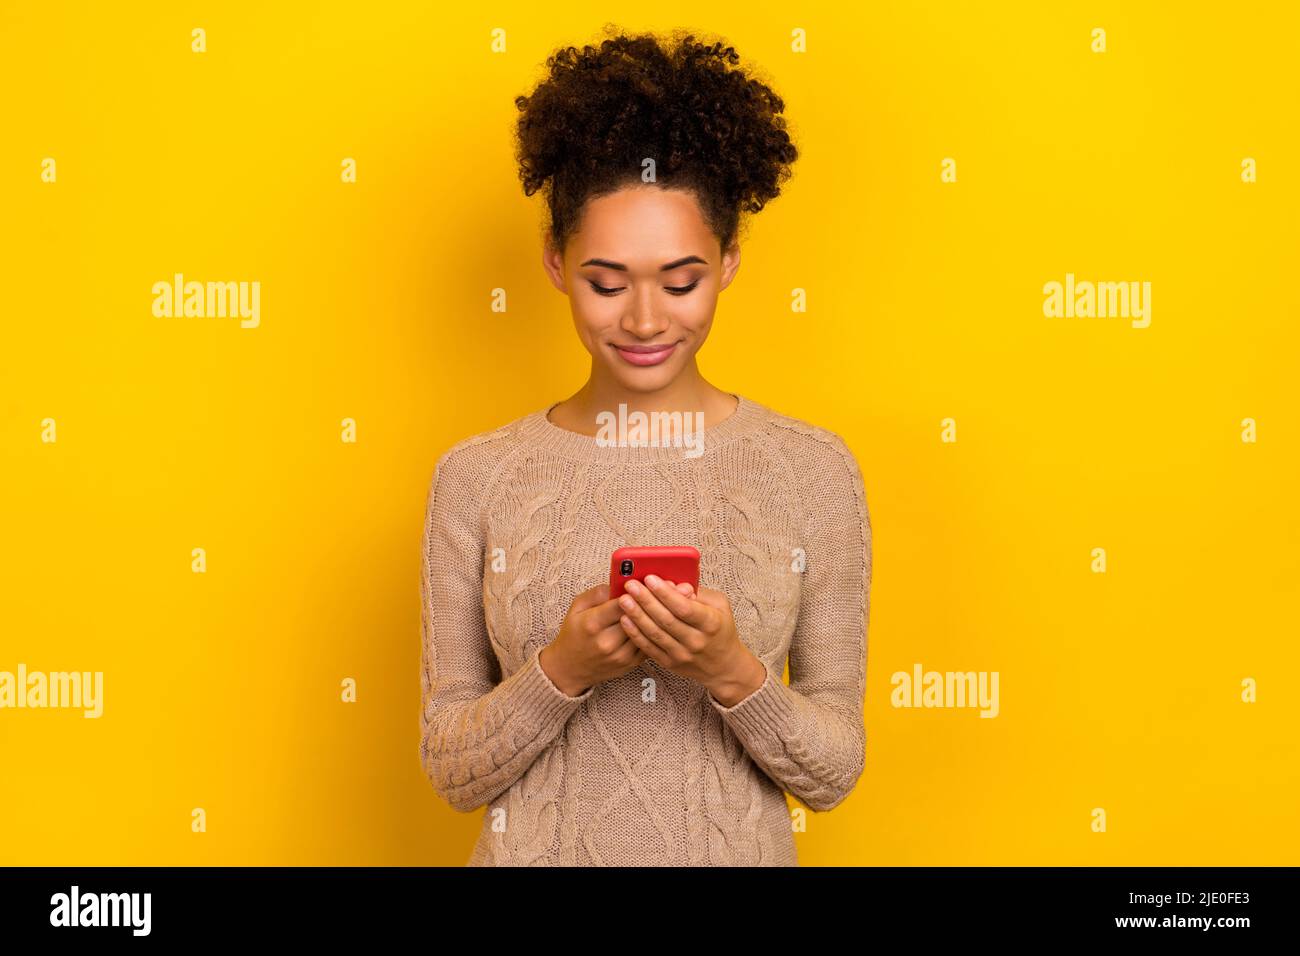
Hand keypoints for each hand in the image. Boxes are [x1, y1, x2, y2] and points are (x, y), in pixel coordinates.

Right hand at [539, 583, 655, 696]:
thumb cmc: (573, 634)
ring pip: (645, 631)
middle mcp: (607, 642)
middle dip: (645, 603)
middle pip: (636, 617)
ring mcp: (620, 656)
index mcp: (592, 624)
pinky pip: (648, 644)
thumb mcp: (576, 608)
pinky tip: (654, 623)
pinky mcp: (629, 665)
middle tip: (655, 590)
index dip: (633, 592)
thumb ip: (596, 593)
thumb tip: (618, 584)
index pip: (621, 603)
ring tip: (657, 605)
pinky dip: (652, 633)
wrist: (569, 669)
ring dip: (652, 617)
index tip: (639, 584)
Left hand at [615, 574, 766, 706]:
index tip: (650, 578)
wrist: (723, 666)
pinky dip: (636, 633)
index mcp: (711, 624)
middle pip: (666, 619)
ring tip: (624, 599)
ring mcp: (682, 654)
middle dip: (646, 600)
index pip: (684, 607)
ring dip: (637, 615)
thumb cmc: (721, 629)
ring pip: (655, 633)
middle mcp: (696, 641)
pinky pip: (649, 648)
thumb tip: (675, 585)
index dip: (665, 593)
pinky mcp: (670, 663)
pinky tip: (625, 619)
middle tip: (630, 585)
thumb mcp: (720, 606)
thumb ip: (699, 593)